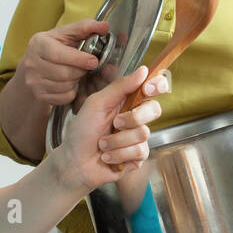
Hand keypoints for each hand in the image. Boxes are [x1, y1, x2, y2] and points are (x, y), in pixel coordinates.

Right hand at [19, 19, 110, 106]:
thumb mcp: (66, 33)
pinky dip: (71, 91)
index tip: (93, 61)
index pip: (59, 54)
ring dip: (76, 81)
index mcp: (38, 43)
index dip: (79, 59)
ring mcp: (33, 81)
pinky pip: (63, 97)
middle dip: (80, 71)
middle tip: (86, 67)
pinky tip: (70, 83)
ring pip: (65, 86)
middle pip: (63, 73)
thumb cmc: (54, 47)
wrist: (33, 67)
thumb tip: (104, 26)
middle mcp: (32, 63)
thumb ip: (85, 28)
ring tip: (76, 73)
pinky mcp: (39, 95)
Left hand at [50, 64, 169, 195]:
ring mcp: (138, 138)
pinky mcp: (138, 157)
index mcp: (127, 102)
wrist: (75, 162)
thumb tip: (144, 70)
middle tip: (115, 123)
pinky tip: (107, 157)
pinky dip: (118, 154)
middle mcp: (136, 118)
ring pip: (143, 133)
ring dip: (117, 140)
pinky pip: (139, 151)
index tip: (149, 89)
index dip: (158, 85)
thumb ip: (120, 87)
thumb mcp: (97, 104)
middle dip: (133, 117)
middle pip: (154, 109)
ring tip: (102, 144)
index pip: (153, 89)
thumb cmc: (82, 131)